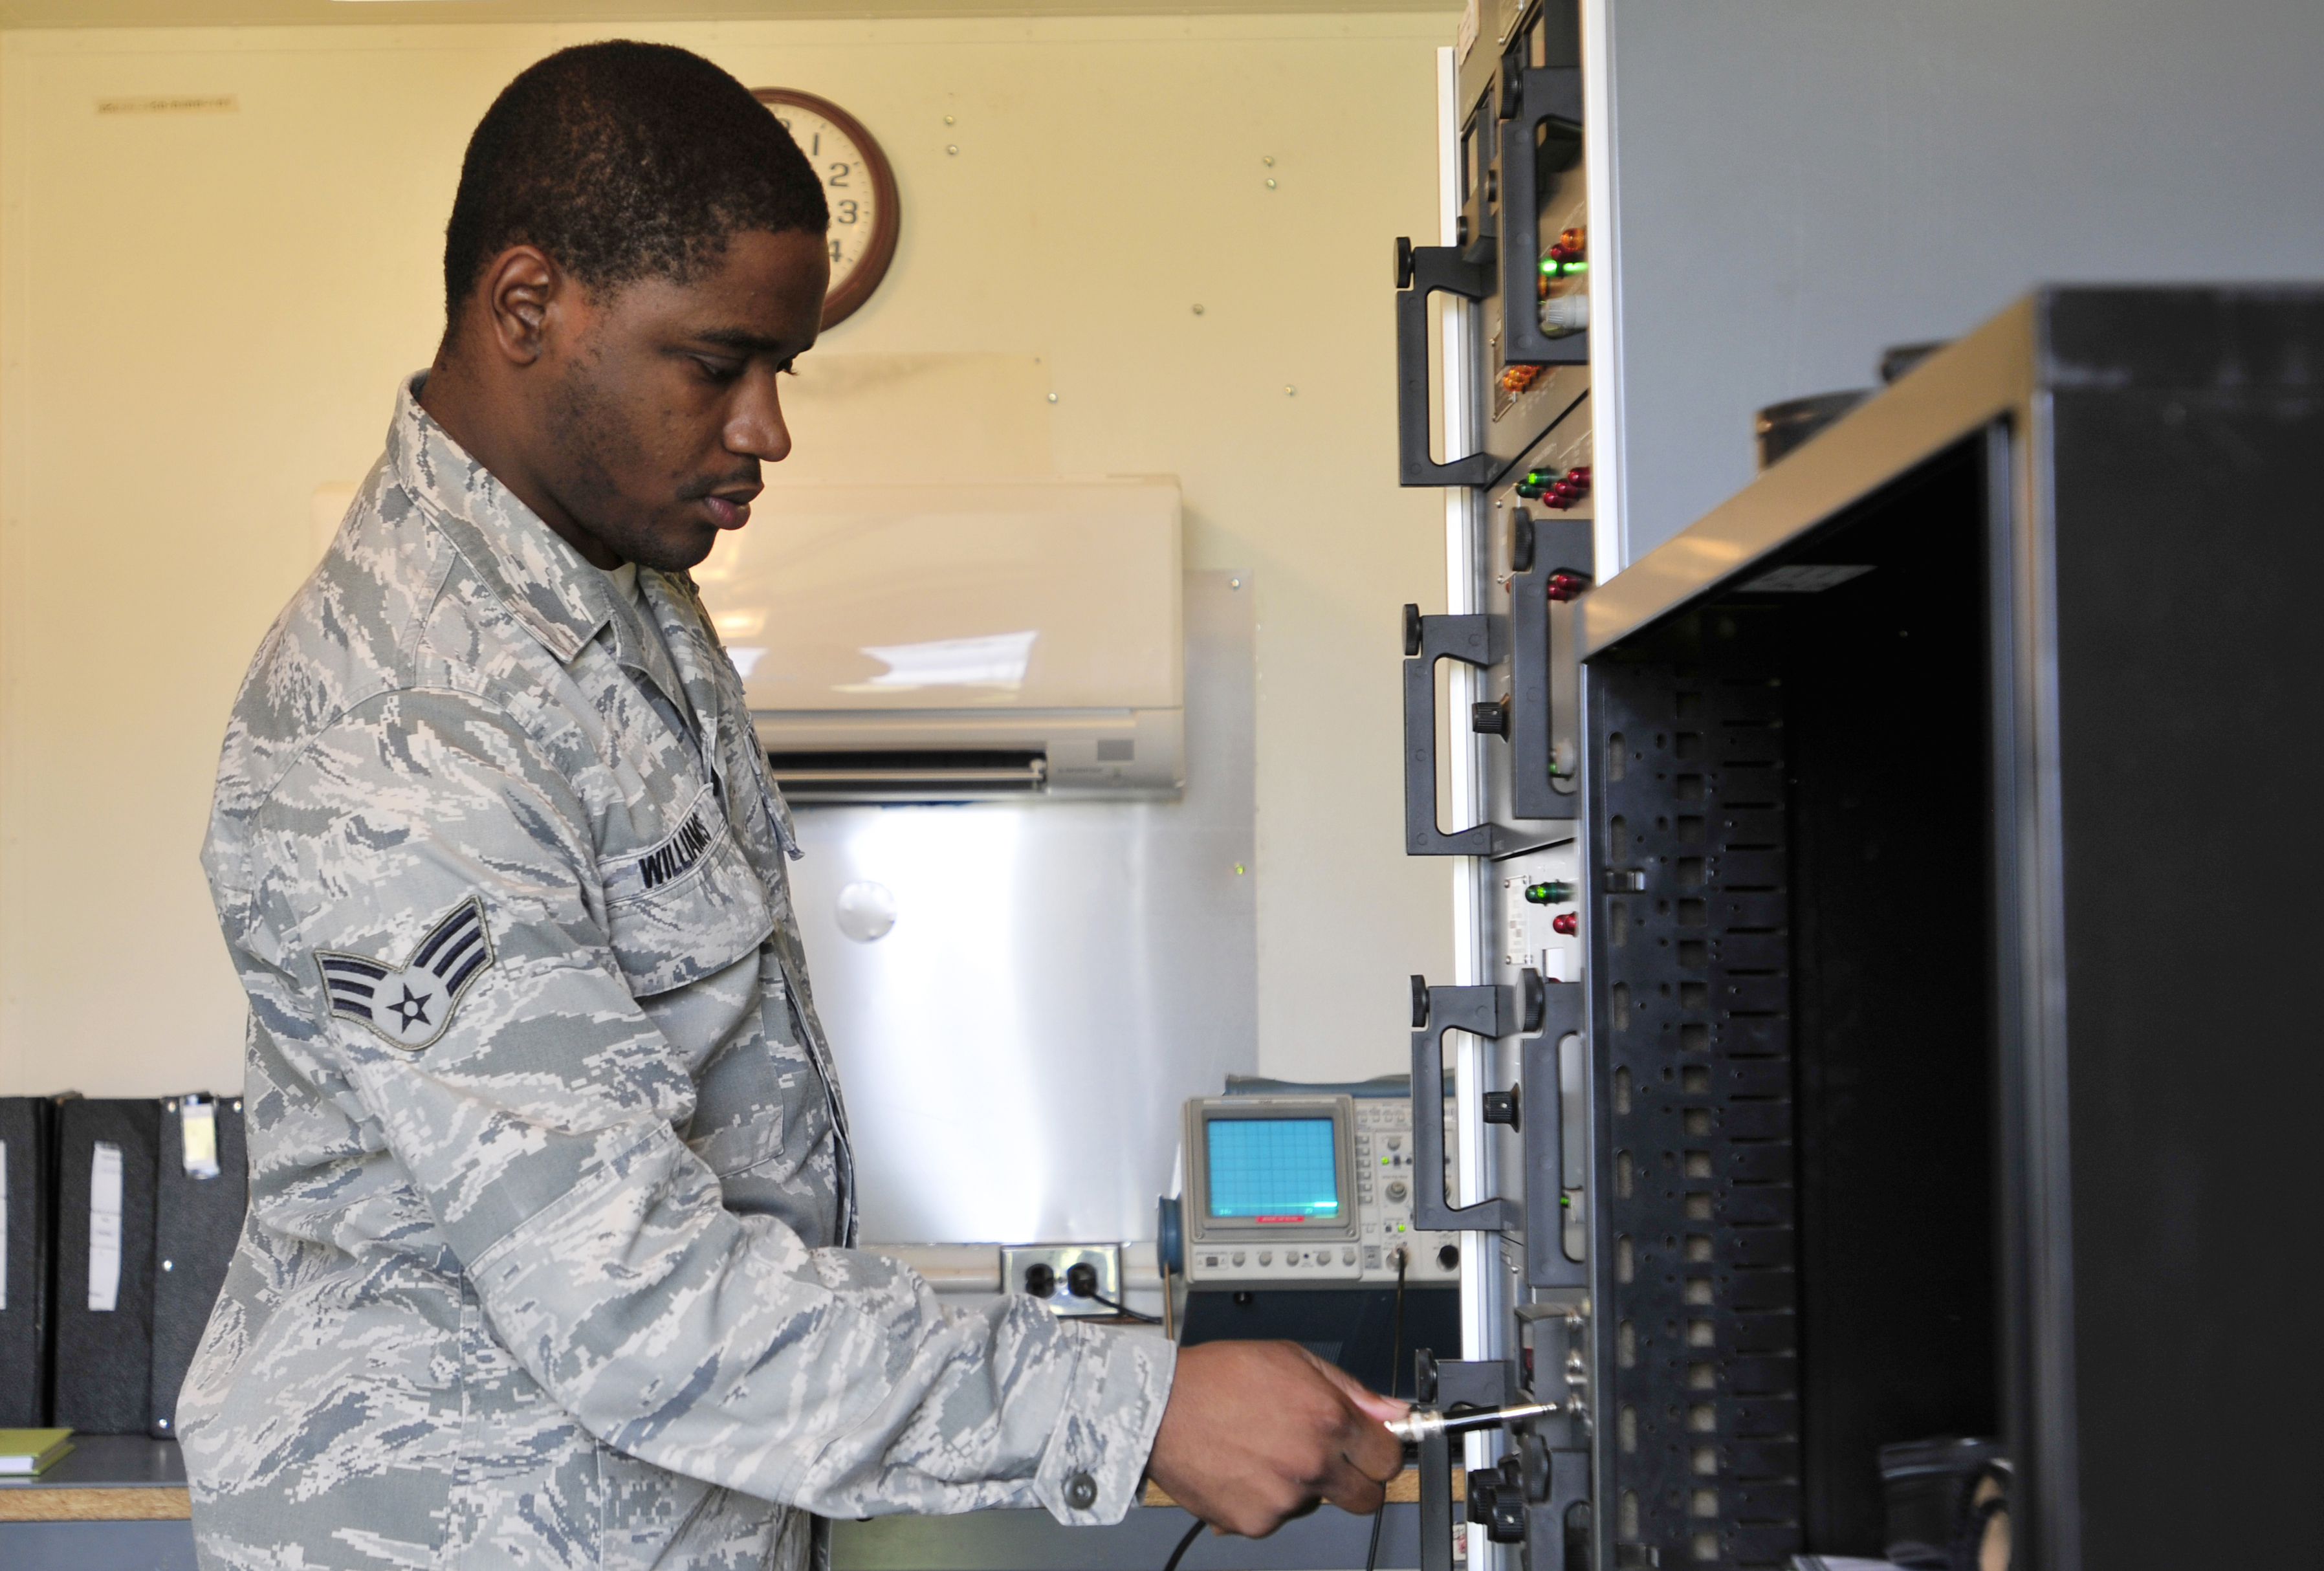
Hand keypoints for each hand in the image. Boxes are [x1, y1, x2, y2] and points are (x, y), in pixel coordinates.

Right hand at [1145, 1340, 1408, 1536]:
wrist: (1158, 1407)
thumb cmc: (1218, 1377)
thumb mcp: (1291, 1359)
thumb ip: (1350, 1389)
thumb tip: (1392, 1410)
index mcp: (1327, 1419)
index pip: (1389, 1458)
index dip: (1380, 1451)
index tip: (1370, 1447)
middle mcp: (1311, 1462)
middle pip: (1367, 1497)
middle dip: (1354, 1479)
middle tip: (1324, 1457)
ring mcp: (1284, 1499)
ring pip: (1315, 1505)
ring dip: (1301, 1485)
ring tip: (1264, 1450)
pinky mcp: (1254, 1522)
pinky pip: (1275, 1517)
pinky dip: (1264, 1499)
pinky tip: (1244, 1468)